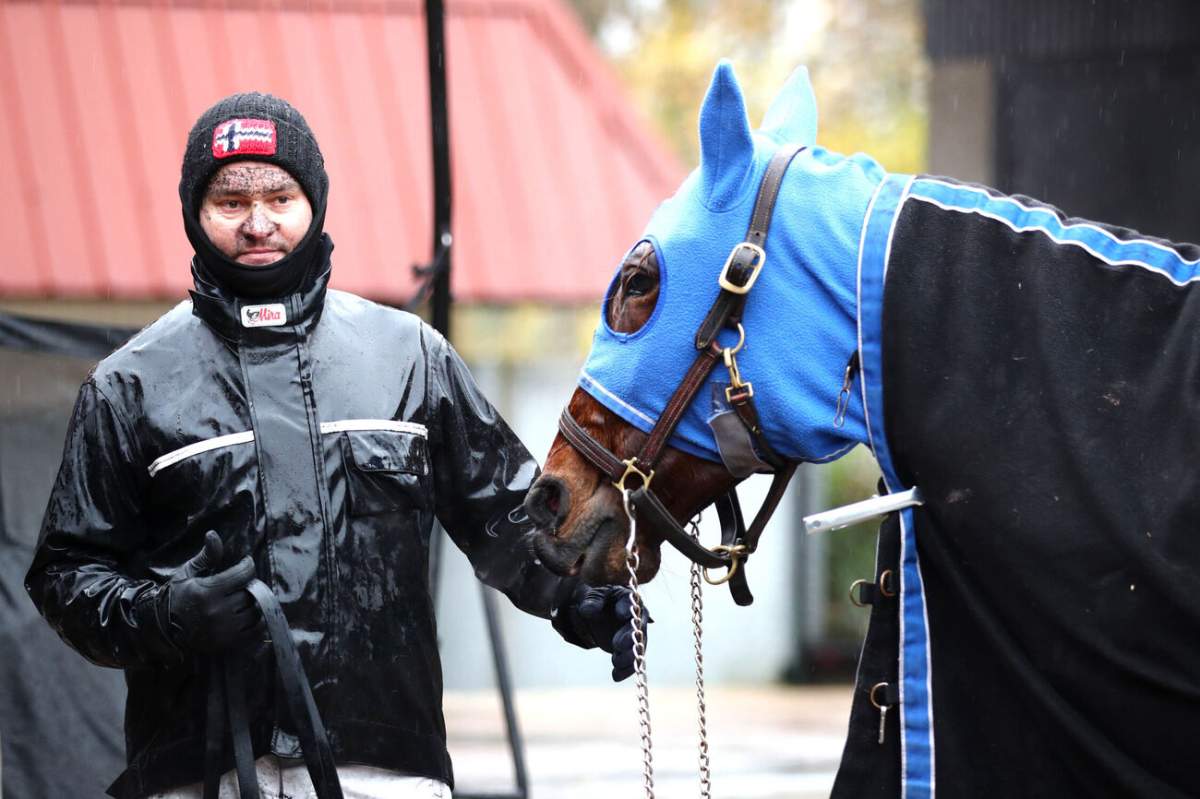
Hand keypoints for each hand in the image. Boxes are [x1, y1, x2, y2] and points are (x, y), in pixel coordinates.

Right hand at [162, 531, 261, 654]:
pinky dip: (258, 624)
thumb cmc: (176, 596)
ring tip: (246, 600)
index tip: (246, 564)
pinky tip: (251, 616)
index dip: (248, 566)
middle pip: (250, 594)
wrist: (162, 629)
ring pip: (254, 613)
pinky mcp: (226, 644)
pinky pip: (254, 633)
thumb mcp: (188, 573)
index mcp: (207, 591)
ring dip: (254, 605)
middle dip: (250, 587)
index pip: (242, 574)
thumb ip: (206, 556)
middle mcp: (216, 611)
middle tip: (245, 584)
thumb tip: (213, 534)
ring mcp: (223, 630)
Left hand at [553, 583, 648, 681]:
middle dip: (629, 637)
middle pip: (637, 628)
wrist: (594, 613)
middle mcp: (636, 617)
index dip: (628, 608)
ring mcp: (634, 634)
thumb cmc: (594, 599)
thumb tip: (587, 611)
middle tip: (618, 645)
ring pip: (637, 647)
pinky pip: (632, 661)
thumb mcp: (591, 596)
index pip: (631, 603)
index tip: (623, 615)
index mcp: (628, 599)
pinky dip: (625, 669)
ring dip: (629, 656)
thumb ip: (591, 602)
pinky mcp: (630, 649)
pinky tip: (616, 676)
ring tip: (616, 663)